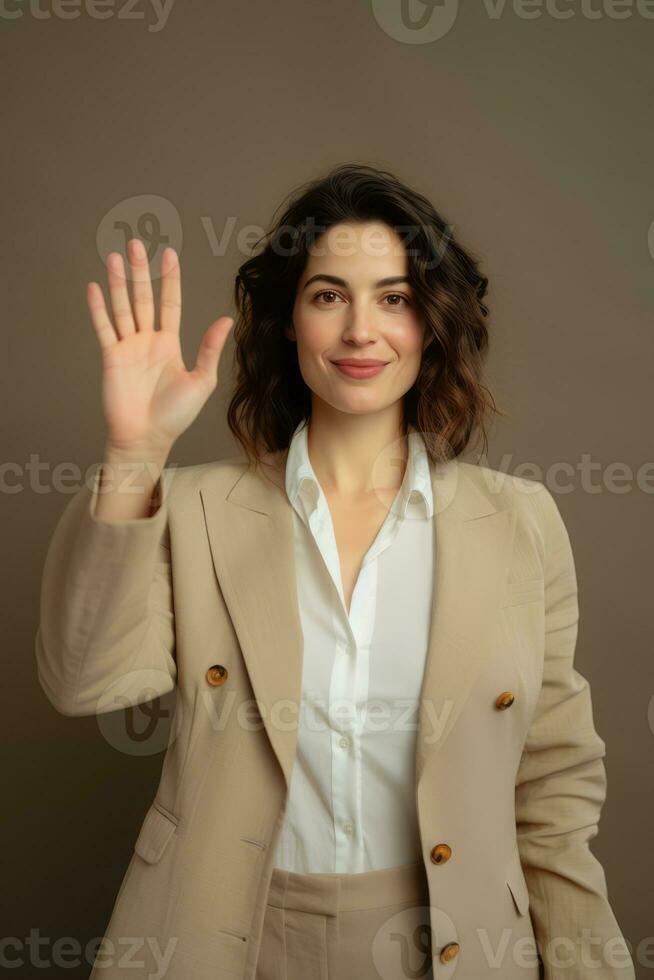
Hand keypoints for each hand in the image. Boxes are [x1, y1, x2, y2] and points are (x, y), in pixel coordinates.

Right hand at [87, 239, 233, 456]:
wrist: (148, 436)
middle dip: (140, 271)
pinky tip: (95, 287)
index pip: (169, 302)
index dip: (169, 279)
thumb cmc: (176, 415)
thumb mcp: (201, 380)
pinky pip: (104, 328)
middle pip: (143, 298)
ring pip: (122, 307)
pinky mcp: (111, 358)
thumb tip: (226, 320)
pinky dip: (98, 308)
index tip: (168, 254)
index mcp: (169, 343)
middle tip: (136, 244)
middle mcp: (147, 341)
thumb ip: (209, 348)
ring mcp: (127, 348)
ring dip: (117, 282)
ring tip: (115, 256)